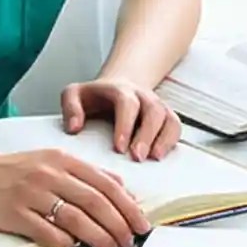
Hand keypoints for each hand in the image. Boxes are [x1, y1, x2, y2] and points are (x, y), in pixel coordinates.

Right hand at [0, 148, 150, 246]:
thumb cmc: (15, 170)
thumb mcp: (52, 160)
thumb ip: (86, 173)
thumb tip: (122, 188)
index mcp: (63, 160)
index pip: (104, 184)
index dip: (127, 206)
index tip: (141, 223)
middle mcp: (49, 174)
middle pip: (94, 201)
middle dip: (119, 224)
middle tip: (131, 240)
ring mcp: (31, 194)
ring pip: (74, 218)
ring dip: (98, 236)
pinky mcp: (14, 213)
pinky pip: (45, 231)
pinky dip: (64, 241)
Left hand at [61, 78, 181, 160]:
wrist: (118, 87)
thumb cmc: (95, 97)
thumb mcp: (74, 94)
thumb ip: (70, 107)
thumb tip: (74, 127)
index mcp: (120, 89)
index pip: (127, 104)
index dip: (125, 125)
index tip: (119, 148)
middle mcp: (143, 96)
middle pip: (152, 111)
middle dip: (146, 135)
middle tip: (137, 158)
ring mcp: (157, 105)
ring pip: (168, 118)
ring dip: (163, 139)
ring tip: (154, 159)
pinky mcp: (166, 116)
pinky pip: (175, 126)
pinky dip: (172, 141)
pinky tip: (161, 156)